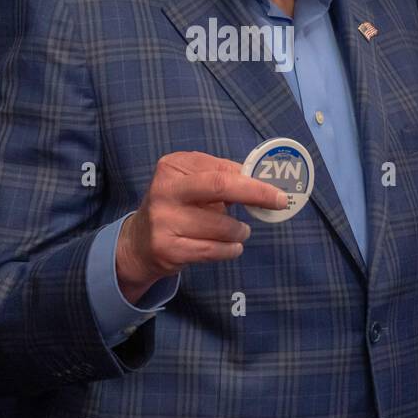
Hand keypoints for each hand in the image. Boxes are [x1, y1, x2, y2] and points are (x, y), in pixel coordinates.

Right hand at [114, 151, 286, 302]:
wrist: (139, 243)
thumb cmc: (177, 207)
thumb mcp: (192, 184)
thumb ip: (222, 177)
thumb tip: (262, 179)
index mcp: (172, 167)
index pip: (221, 169)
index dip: (252, 179)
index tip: (276, 189)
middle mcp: (165, 190)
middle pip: (220, 186)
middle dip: (255, 194)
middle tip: (278, 202)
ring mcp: (163, 221)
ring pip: (222, 226)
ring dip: (240, 232)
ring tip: (238, 233)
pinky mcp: (167, 249)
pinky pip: (213, 250)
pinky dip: (230, 249)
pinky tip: (230, 247)